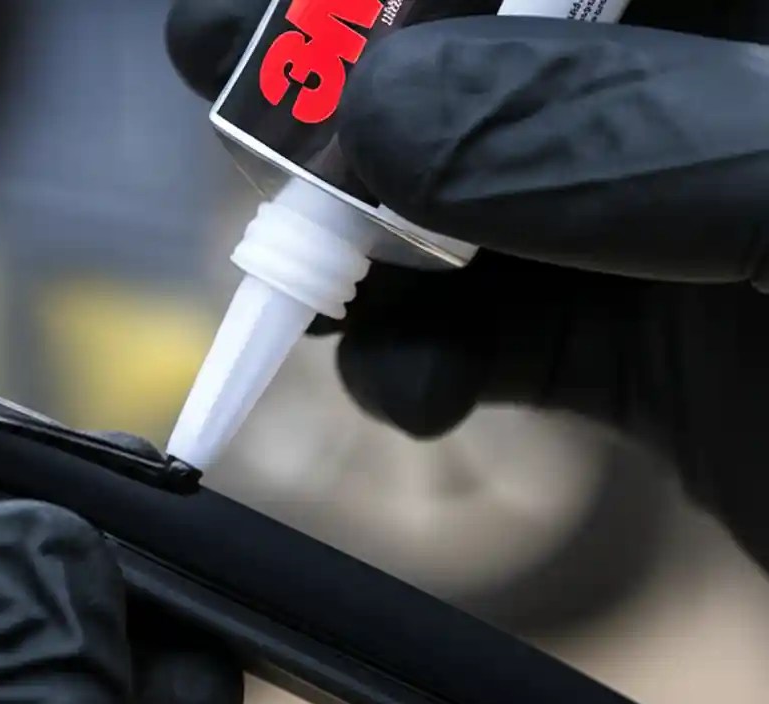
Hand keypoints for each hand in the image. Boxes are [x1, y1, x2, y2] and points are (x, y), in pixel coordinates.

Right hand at [167, 3, 768, 566]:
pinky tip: (422, 391)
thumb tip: (387, 106)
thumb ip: (623, 138)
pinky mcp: (615, 336)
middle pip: (475, 53)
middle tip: (258, 118)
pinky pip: (474, 323)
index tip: (293, 18)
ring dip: (359, 248)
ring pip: (445, 196)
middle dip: (352, 94)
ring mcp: (646, 218)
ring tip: (324, 291)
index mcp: (745, 33)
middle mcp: (690, 100)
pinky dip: (411, 359)